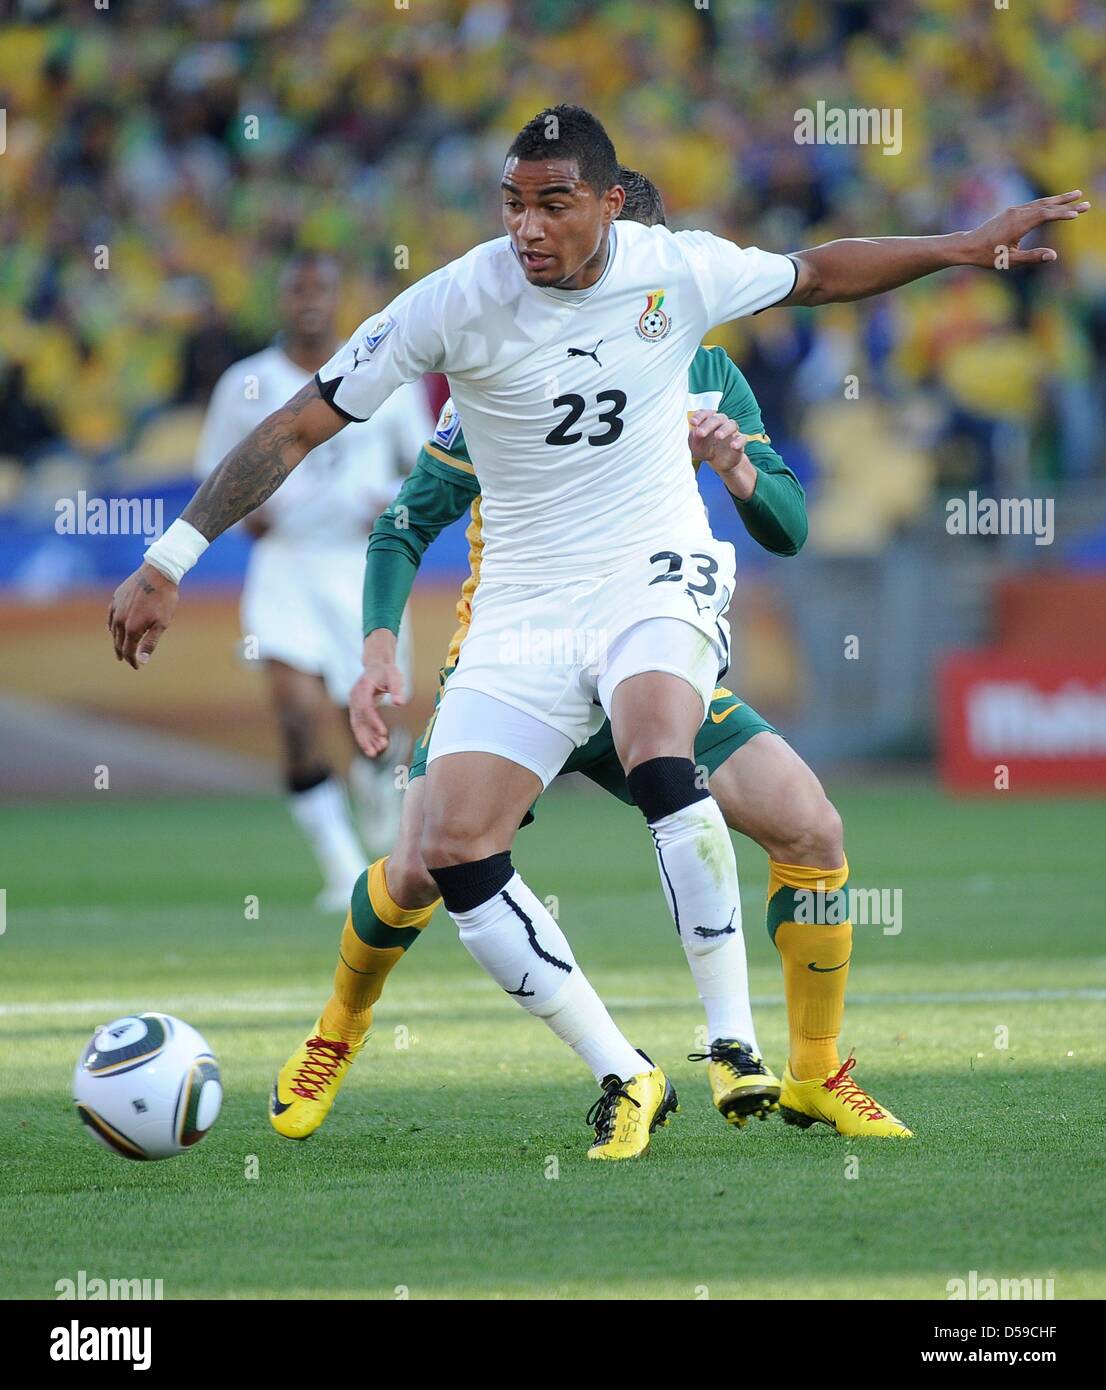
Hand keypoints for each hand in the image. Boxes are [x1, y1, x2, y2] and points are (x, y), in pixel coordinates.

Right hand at [108, 563, 178, 668]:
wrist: (157, 573)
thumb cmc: (164, 599)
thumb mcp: (161, 623)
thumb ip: (150, 642)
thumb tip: (142, 660)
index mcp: (132, 628)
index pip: (129, 650)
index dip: (132, 660)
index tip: (136, 667)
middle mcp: (120, 620)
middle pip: (118, 642)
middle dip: (123, 653)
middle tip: (126, 660)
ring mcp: (116, 608)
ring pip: (113, 630)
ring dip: (116, 640)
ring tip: (119, 647)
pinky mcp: (116, 598)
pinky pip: (110, 616)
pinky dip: (111, 625)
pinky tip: (113, 628)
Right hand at [350, 630, 406, 756]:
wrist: (376, 667)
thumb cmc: (387, 672)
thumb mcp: (395, 676)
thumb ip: (397, 689)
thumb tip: (400, 703)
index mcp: (363, 688)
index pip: (366, 708)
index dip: (373, 721)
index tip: (383, 733)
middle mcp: (355, 697)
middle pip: (358, 721)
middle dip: (365, 737)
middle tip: (374, 752)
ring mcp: (355, 704)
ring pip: (358, 726)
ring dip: (366, 739)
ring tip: (377, 752)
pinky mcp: (358, 710)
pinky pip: (361, 725)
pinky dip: (368, 735)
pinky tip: (377, 745)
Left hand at [689, 410, 756, 499]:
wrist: (720, 463)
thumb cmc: (706, 450)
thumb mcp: (696, 448)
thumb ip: (694, 440)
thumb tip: (694, 433)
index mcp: (709, 421)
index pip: (705, 413)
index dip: (699, 416)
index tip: (692, 422)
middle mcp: (721, 423)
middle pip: (717, 418)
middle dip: (708, 425)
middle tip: (700, 433)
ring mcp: (732, 432)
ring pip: (731, 424)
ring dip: (724, 429)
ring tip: (718, 436)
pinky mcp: (740, 442)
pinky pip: (742, 438)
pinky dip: (738, 441)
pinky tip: (733, 446)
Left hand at [961, 190, 1090, 268]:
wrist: (967, 246)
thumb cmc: (987, 256)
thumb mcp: (1009, 261)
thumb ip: (1032, 257)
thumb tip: (1053, 255)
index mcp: (1018, 225)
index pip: (1045, 215)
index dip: (1062, 214)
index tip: (1078, 213)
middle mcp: (1017, 213)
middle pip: (1046, 205)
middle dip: (1066, 203)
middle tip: (1085, 201)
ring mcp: (1013, 211)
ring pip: (1040, 202)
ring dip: (1058, 199)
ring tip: (1075, 195)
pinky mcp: (1010, 211)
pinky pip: (1033, 204)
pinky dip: (1046, 202)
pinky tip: (1054, 203)